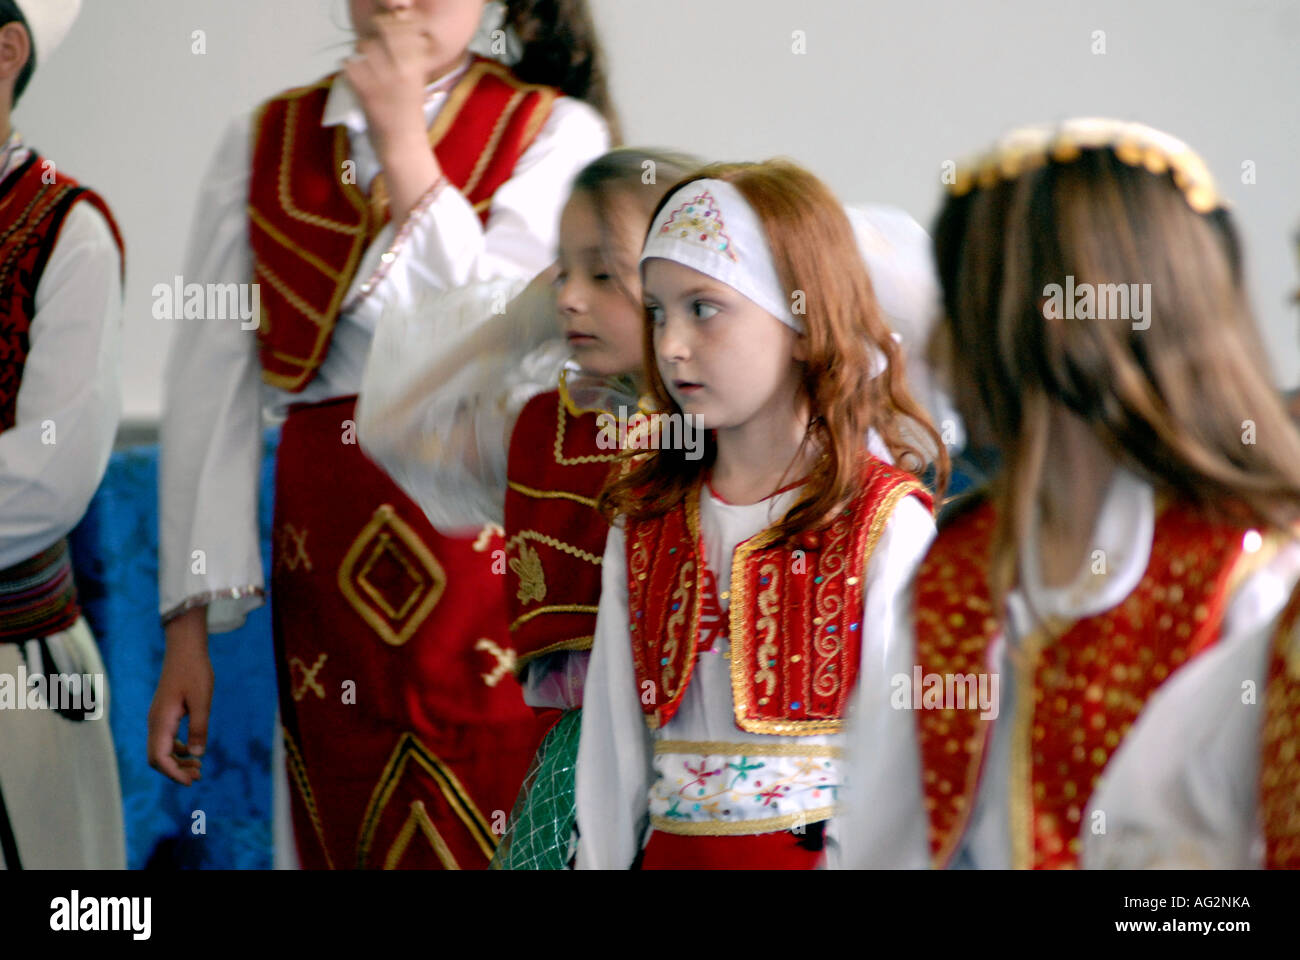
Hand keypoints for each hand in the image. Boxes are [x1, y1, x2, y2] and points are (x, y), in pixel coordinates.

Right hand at [147, 607, 213, 785]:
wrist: (185, 650)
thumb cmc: (195, 672)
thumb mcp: (202, 701)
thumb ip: (199, 727)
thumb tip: (198, 754)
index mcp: (161, 721)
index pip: (159, 758)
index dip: (173, 773)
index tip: (190, 781)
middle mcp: (155, 722)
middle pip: (157, 758)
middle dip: (175, 771)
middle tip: (198, 776)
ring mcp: (157, 718)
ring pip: (161, 749)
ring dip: (177, 761)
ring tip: (198, 767)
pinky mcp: (164, 714)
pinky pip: (165, 739)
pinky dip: (177, 749)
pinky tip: (193, 750)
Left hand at [344, 12, 437, 159]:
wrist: (403, 146)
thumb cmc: (409, 117)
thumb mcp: (417, 85)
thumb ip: (409, 61)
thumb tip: (396, 39)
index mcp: (418, 66)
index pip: (402, 29)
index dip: (391, 27)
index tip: (385, 35)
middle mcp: (403, 69)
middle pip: (382, 33)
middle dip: (373, 38)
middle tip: (369, 49)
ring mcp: (384, 80)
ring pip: (364, 47)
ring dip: (359, 52)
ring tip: (360, 63)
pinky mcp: (366, 91)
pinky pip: (350, 66)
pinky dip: (347, 68)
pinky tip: (351, 75)